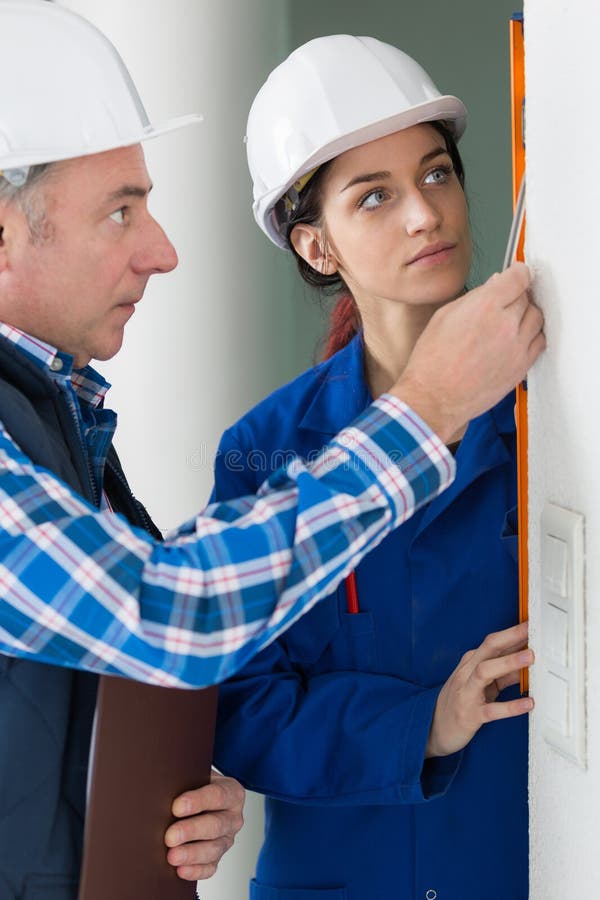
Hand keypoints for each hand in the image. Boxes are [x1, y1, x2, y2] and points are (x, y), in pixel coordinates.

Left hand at [164, 772, 244, 880]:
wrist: (198, 801)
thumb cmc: (194, 787)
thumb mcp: (195, 776)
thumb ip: (184, 780)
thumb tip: (162, 786)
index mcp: (232, 793)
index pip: (218, 795)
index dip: (197, 801)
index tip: (176, 807)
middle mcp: (233, 818)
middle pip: (215, 825)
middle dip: (191, 831)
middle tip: (170, 836)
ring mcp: (227, 840)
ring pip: (213, 849)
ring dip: (191, 854)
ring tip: (172, 856)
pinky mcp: (217, 858)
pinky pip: (209, 868)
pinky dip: (195, 871)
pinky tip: (180, 870)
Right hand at [392, 263, 544, 441]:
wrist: (434, 398)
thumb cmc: (432, 361)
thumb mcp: (444, 316)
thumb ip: (473, 297)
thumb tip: (493, 286)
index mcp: (485, 306)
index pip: (519, 277)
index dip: (517, 273)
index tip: (516, 274)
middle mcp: (506, 324)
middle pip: (527, 297)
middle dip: (515, 296)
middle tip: (503, 302)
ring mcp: (517, 347)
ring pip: (537, 318)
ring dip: (526, 315)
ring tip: (510, 320)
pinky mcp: (521, 367)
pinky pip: (539, 342)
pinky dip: (532, 335)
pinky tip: (517, 338)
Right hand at [425, 621, 533, 757]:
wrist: (435, 728)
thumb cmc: (462, 701)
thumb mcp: (482, 683)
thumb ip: (504, 672)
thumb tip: (529, 660)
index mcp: (471, 663)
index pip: (492, 642)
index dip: (513, 631)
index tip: (533, 623)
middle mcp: (467, 673)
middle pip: (488, 649)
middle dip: (511, 637)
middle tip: (534, 630)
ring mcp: (467, 693)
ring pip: (485, 672)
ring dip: (508, 662)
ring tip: (531, 657)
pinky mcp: (470, 715)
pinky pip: (491, 709)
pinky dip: (510, 706)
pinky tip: (528, 703)